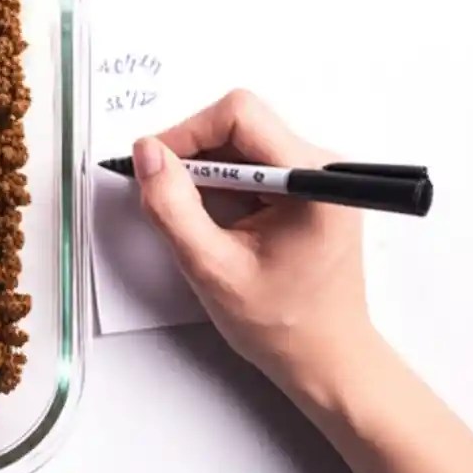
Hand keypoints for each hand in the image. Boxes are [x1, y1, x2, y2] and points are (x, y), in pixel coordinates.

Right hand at [132, 89, 374, 398]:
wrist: (326, 357)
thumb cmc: (280, 324)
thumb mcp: (211, 268)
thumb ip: (173, 207)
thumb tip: (147, 152)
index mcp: (313, 181)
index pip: (240, 115)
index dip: (187, 132)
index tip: (155, 165)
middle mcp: (322, 167)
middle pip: (240, 124)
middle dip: (193, 154)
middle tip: (166, 195)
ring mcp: (317, 177)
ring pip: (242, 143)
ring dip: (206, 172)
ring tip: (195, 218)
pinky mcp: (307, 188)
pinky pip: (252, 164)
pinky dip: (221, 184)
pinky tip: (215, 222)